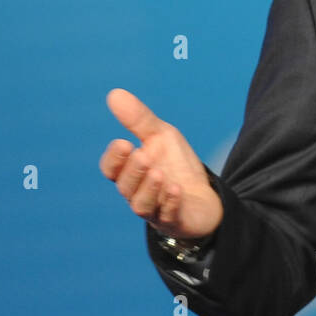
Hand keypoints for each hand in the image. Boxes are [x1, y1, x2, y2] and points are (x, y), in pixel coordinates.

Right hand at [100, 88, 223, 241]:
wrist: (204, 195)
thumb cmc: (176, 165)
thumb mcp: (161, 136)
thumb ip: (139, 119)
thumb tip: (114, 94)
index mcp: (130, 172)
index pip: (111, 169)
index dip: (114, 158)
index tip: (123, 143)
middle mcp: (137, 193)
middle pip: (125, 186)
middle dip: (132, 171)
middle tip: (142, 155)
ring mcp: (155, 210)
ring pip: (141, 205)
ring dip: (148, 188)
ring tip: (158, 173)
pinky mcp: (174, 221)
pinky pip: (167, 216)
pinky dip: (169, 203)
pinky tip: (175, 189)